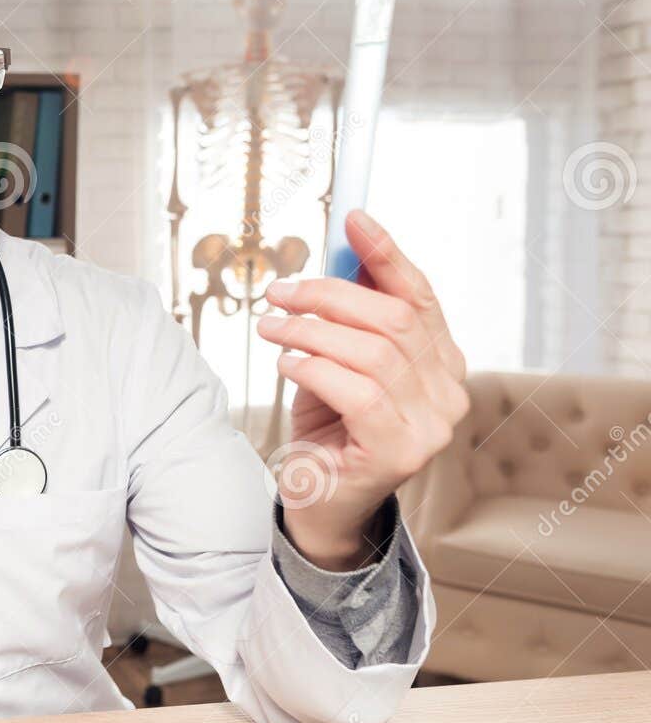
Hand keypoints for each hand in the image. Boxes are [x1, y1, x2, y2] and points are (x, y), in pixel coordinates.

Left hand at [255, 210, 468, 570]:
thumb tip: (342, 255)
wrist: (320, 503)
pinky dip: (314, 368)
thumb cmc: (330, 427)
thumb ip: (350, 317)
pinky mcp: (399, 453)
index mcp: (444, 363)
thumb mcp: (339, 362)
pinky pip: (357, 392)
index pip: (420, 297)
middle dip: (329, 294)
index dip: (387, 255)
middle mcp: (450, 393)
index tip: (353, 219)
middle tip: (279, 291)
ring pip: (373, 353)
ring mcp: (431, 427)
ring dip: (311, 330)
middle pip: (393, 319)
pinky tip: (286, 364)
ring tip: (271, 326)